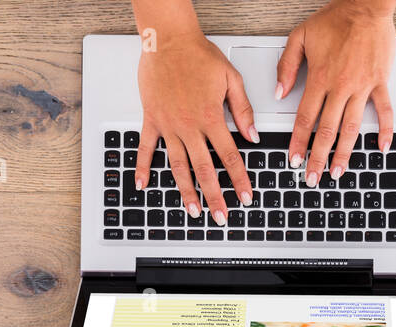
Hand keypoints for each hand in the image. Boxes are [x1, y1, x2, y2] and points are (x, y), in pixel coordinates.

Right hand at [135, 29, 257, 223]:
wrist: (168, 40)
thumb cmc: (198, 54)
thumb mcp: (230, 78)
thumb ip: (242, 109)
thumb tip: (252, 135)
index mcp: (210, 118)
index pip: (230, 157)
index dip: (239, 180)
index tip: (245, 197)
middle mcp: (189, 126)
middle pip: (205, 169)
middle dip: (215, 196)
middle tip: (220, 217)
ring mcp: (168, 125)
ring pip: (178, 166)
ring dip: (186, 191)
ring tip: (192, 211)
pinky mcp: (152, 120)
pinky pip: (146, 148)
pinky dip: (143, 167)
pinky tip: (143, 185)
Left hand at [277, 0, 395, 185]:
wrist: (366, 6)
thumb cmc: (336, 19)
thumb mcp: (300, 36)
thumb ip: (287, 66)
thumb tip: (279, 92)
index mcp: (319, 78)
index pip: (304, 118)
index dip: (297, 142)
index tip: (294, 160)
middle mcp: (340, 86)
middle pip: (326, 130)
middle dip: (318, 157)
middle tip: (313, 177)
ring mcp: (362, 86)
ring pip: (351, 127)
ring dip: (343, 153)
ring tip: (338, 172)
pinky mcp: (380, 82)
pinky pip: (384, 110)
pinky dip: (384, 130)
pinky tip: (381, 147)